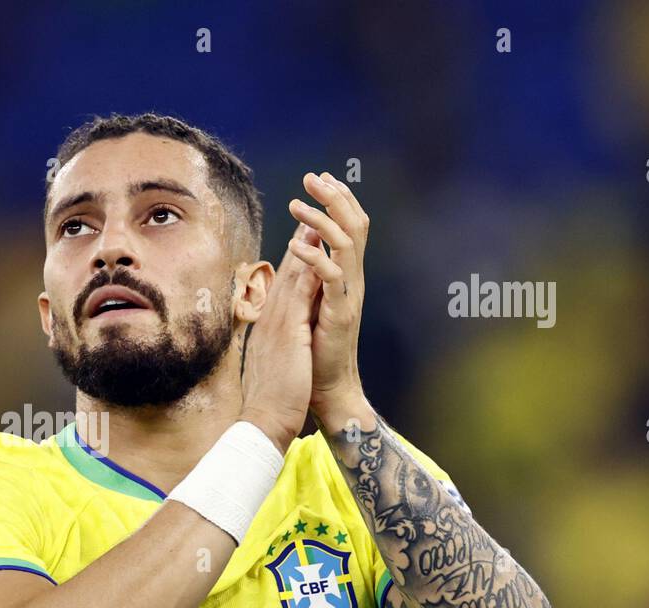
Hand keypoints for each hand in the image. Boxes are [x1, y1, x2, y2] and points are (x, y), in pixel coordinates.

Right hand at [239, 222, 323, 452]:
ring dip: (302, 243)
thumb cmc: (271, 399)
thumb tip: (280, 335)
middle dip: (299, 238)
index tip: (306, 232)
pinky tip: (314, 251)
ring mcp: (275, 323)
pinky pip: (297, 294)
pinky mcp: (286, 332)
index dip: (295, 255)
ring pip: (290, 274)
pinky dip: (305, 269)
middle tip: (310, 207)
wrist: (263, 421)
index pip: (284, 283)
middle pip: (285, 270)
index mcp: (269, 325)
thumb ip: (277, 343)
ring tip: (314, 215)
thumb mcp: (275, 363)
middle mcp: (269, 318)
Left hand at [287, 172, 368, 412]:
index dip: (338, 200)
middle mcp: (352, 280)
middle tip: (313, 176)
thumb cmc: (315, 349)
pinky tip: (295, 245)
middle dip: (334, 197)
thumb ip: (310, 274)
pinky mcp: (340, 313)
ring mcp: (349, 295)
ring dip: (320, 219)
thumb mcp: (310, 303)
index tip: (320, 178)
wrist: (326, 389)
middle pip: (353, 226)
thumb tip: (302, 243)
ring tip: (297, 204)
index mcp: (345, 276)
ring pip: (344, 244)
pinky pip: (331, 277)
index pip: (347, 227)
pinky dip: (314, 257)